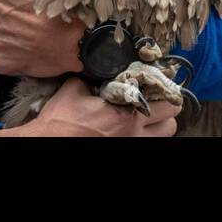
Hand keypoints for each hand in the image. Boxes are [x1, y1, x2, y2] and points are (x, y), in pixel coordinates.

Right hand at [0, 76, 181, 136]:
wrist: (50, 140)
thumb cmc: (62, 118)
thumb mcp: (75, 88)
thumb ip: (93, 78)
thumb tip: (101, 70)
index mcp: (126, 113)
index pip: (164, 100)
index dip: (163, 88)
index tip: (158, 81)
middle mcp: (134, 132)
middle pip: (172, 121)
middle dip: (167, 107)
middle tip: (155, 98)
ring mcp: (131, 144)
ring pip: (166, 135)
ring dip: (160, 124)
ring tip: (148, 114)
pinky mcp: (125, 151)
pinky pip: (150, 142)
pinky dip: (147, 134)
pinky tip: (135, 125)